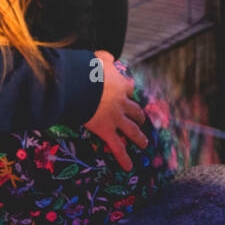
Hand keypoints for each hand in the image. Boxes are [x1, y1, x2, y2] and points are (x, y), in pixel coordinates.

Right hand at [83, 50, 148, 170]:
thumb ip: (105, 57)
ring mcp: (116, 117)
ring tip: (144, 143)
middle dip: (139, 116)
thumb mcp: (98, 58)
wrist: (80, 83)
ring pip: (132, 129)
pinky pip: (117, 146)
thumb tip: (110, 57)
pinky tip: (128, 167)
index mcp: (119, 84)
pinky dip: (123, 158)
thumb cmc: (87, 69)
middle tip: (141, 119)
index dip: (128, 91)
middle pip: (135, 110)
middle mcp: (121, 102)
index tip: (128, 92)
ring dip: (139, 137)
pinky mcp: (107, 130)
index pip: (128, 88)